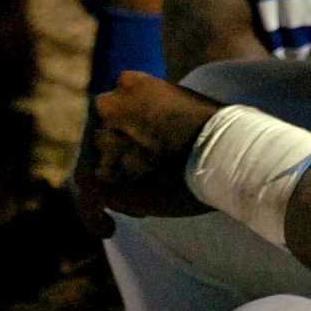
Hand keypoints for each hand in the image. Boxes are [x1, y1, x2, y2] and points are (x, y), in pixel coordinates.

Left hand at [72, 71, 223, 236]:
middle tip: (144, 180)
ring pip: (95, 169)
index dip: (125, 135)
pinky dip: (94, 216)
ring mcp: (101, 140)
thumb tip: (146, 138)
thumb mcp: (178, 104)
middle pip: (101, 141)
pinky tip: (108, 228)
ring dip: (116, 189)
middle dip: (119, 163)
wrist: (221, 150)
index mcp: (128, 82)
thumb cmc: (213, 132)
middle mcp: (106, 106)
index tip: (140, 152)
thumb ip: (153, 115)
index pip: (113, 112)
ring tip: (142, 206)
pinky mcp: (101, 175)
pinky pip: (89, 198)